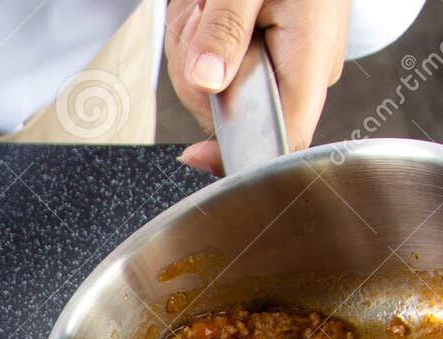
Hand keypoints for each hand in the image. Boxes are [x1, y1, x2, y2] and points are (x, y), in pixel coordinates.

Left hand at [167, 0, 349, 174]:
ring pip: (217, 93)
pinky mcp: (270, 60)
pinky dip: (201, 45)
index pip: (283, 141)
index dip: (236, 158)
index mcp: (310, 58)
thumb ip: (226, 29)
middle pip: (233, 115)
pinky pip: (220, 73)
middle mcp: (305, 72)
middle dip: (198, 76)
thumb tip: (207, 79)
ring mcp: (287, 67)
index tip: (194, 156)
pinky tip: (208, 13)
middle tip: (199, 21)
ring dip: (194, 52)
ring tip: (207, 8)